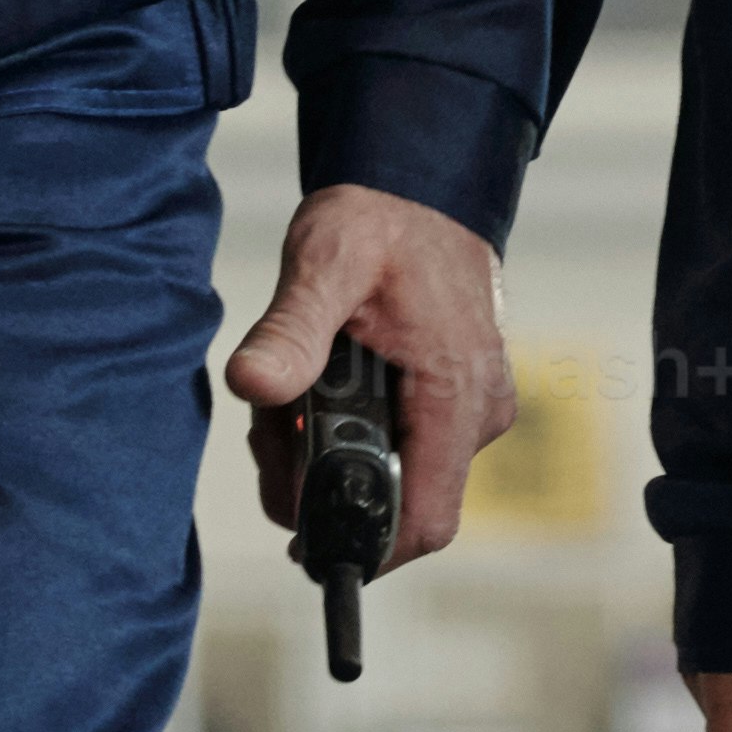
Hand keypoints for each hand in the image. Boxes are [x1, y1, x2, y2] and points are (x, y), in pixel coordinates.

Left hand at [222, 184, 515, 571]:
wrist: (418, 186)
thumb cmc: (380, 218)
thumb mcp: (324, 263)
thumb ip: (291, 329)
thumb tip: (253, 385)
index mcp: (456, 388)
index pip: (425, 520)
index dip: (363, 546)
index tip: (300, 538)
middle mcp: (478, 411)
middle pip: (394, 504)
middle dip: (318, 486)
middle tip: (271, 434)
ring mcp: (471, 409)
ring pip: (391, 479)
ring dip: (325, 458)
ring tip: (289, 401)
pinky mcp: (454, 403)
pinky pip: (398, 449)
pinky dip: (346, 435)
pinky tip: (317, 392)